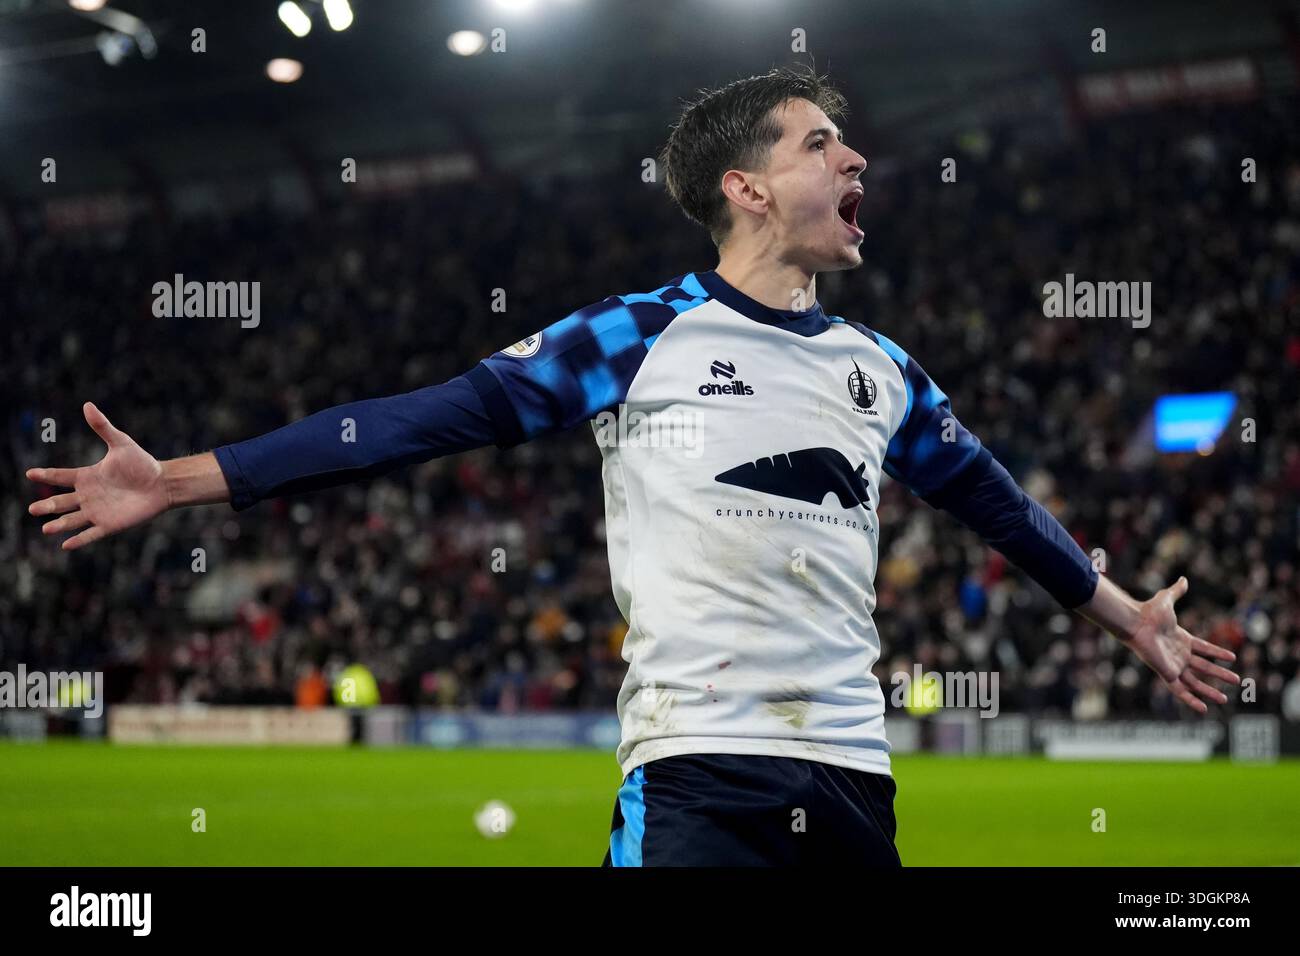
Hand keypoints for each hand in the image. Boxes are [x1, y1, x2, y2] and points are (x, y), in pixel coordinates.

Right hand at [26, 402, 170, 550]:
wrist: (163, 483)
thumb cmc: (142, 463)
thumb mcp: (121, 443)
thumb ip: (103, 427)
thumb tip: (87, 405)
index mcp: (87, 476)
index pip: (61, 476)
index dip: (46, 475)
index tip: (30, 474)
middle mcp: (88, 495)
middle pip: (61, 502)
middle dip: (47, 506)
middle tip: (33, 509)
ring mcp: (98, 511)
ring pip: (72, 520)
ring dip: (59, 525)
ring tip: (46, 528)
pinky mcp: (110, 524)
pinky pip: (91, 534)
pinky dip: (79, 539)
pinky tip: (66, 544)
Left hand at [1120, 576, 1239, 714]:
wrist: (1135, 623)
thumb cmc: (1149, 612)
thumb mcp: (1167, 599)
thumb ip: (1176, 591)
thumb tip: (1184, 579)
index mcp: (1181, 639)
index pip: (1204, 648)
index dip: (1217, 653)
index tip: (1232, 657)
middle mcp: (1178, 654)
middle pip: (1204, 667)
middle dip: (1219, 674)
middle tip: (1237, 680)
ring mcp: (1173, 665)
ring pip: (1195, 682)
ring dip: (1209, 691)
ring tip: (1224, 699)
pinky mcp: (1166, 673)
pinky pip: (1180, 691)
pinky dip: (1191, 700)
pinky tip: (1204, 709)